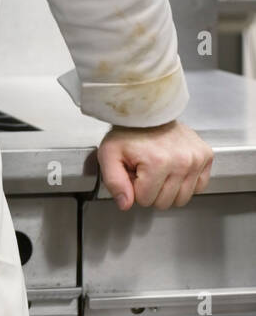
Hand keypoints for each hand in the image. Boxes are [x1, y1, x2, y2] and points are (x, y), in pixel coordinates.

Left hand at [97, 120, 213, 210]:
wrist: (149, 111)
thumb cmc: (128, 132)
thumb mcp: (109, 155)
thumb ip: (114, 182)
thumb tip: (125, 204)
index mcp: (158, 162)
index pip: (145, 200)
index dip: (134, 188)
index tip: (133, 171)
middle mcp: (182, 161)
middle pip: (165, 202)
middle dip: (151, 190)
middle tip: (144, 170)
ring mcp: (197, 159)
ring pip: (182, 199)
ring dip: (168, 188)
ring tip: (158, 169)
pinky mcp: (206, 156)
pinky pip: (199, 187)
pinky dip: (185, 183)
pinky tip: (173, 170)